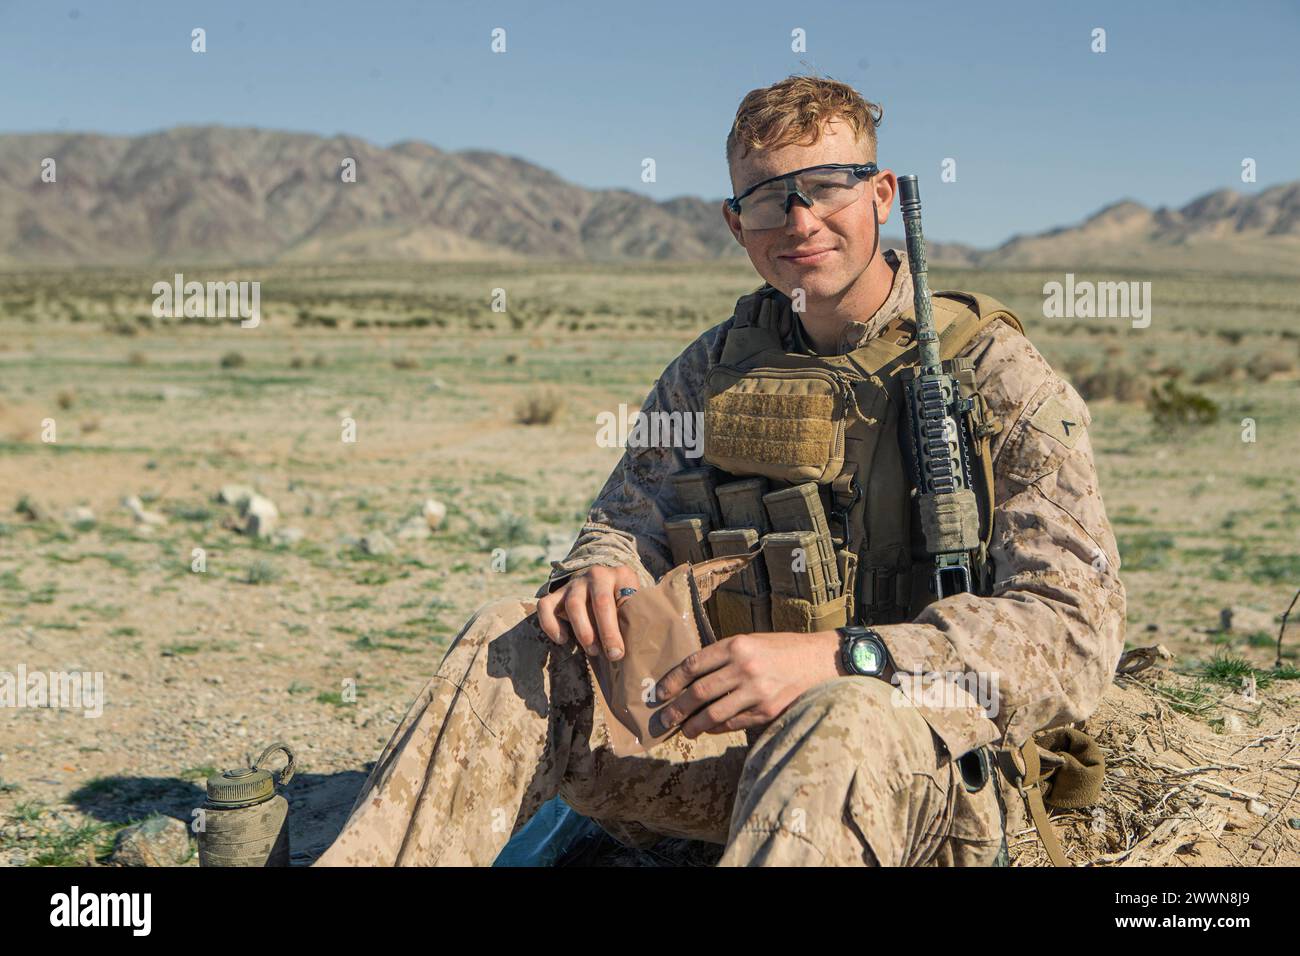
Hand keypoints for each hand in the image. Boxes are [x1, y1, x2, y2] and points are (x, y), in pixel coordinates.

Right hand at [536, 564, 640, 660]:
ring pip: (574, 604)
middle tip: (611, 655)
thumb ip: (635, 617)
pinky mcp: (557, 592)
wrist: (603, 583)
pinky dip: (551, 624)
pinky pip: (546, 605)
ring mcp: (575, 583)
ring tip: (593, 650)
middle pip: (600, 602)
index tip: (619, 652)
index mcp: (622, 575)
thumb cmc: (623, 603)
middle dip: (605, 632)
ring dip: (583, 631)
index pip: (622, 598)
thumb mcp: (635, 603)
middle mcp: (597, 575)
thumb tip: (639, 647)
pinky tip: (562, 639)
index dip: (619, 628)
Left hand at [653, 630, 842, 737]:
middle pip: (699, 692)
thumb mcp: (750, 642)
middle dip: (676, 709)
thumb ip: (723, 657)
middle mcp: (744, 667)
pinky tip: (709, 729)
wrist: (819, 661)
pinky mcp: (767, 711)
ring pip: (713, 714)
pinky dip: (717, 729)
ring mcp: (756, 691)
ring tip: (684, 731)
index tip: (659, 694)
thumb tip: (691, 679)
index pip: (693, 665)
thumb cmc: (780, 649)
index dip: (672, 681)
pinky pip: (733, 724)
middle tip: (663, 719)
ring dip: (694, 725)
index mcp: (736, 645)